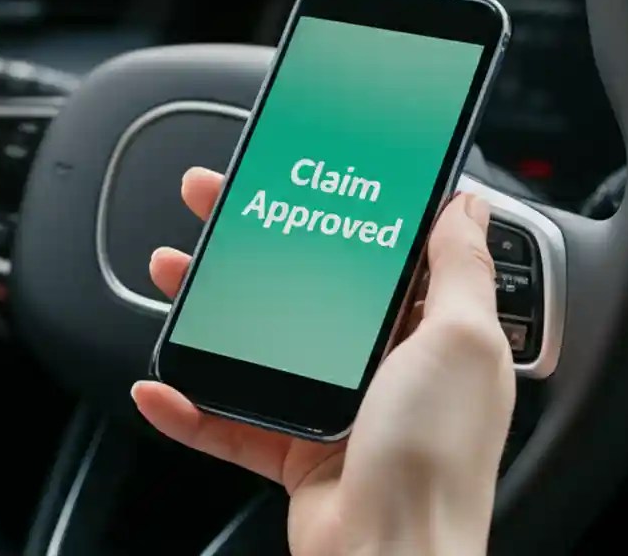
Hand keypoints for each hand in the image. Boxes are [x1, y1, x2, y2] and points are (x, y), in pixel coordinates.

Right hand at [133, 168, 514, 555]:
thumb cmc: (437, 457)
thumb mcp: (463, 341)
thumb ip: (462, 268)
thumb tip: (469, 203)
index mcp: (428, 331)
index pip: (377, 250)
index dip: (336, 207)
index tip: (298, 170)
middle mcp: (384, 365)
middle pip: (306, 286)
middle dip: (254, 242)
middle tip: (212, 203)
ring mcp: (337, 408)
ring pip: (261, 343)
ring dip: (210, 309)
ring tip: (170, 273)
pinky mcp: (296, 453)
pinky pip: (231, 421)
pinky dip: (190, 407)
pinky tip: (158, 385)